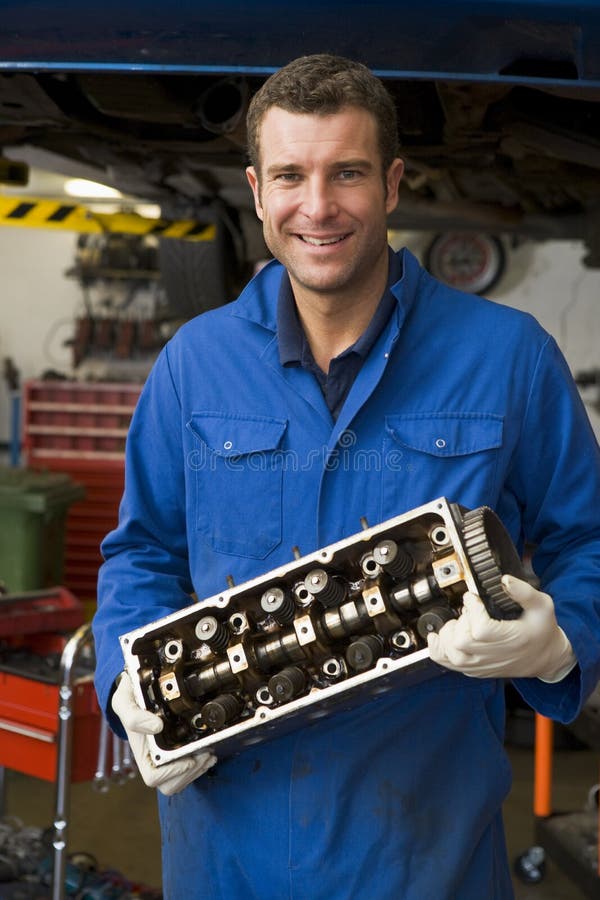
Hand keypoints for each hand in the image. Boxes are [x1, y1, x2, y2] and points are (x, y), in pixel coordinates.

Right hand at [111, 671, 215, 794]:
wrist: (137, 688)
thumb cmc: (129, 698)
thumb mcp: (124, 701)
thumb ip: (133, 715)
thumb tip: (156, 727)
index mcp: (140, 752)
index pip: (154, 778)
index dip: (174, 772)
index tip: (188, 757)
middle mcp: (152, 759)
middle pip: (170, 785)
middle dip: (191, 772)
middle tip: (205, 754)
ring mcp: (164, 757)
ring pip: (181, 781)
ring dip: (198, 769)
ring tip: (208, 753)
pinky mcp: (176, 752)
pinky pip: (187, 771)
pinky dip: (200, 764)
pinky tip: (207, 751)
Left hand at [427, 575, 575, 680]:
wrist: (546, 658)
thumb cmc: (542, 631)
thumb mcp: (542, 606)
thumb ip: (524, 592)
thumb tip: (504, 580)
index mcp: (511, 640)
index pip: (480, 628)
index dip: (472, 609)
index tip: (473, 597)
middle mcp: (494, 656)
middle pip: (461, 641)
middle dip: (461, 620)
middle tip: (469, 611)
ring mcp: (482, 665)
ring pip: (451, 654)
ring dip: (449, 633)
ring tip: (461, 623)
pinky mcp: (474, 670)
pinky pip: (447, 663)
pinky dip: (438, 648)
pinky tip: (440, 636)